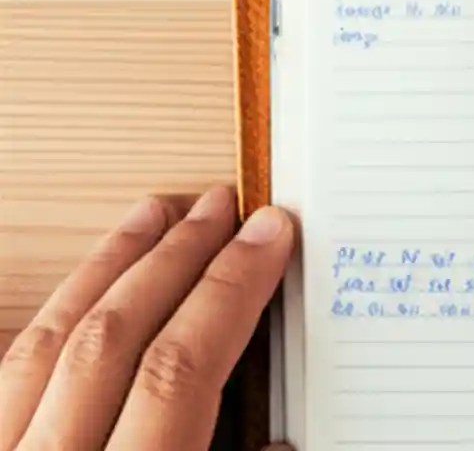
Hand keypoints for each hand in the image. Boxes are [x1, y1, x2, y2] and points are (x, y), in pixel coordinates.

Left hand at [0, 187, 294, 449]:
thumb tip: (284, 442)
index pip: (179, 369)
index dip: (230, 291)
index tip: (267, 238)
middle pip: (113, 336)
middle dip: (176, 258)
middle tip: (219, 209)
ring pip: (49, 343)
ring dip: (109, 266)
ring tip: (152, 216)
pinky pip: (6, 372)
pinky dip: (50, 319)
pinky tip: (77, 294)